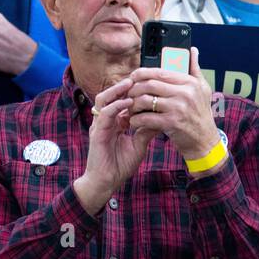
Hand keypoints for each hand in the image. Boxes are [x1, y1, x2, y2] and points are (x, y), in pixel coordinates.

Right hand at [75, 77, 158, 212]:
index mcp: (113, 123)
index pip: (120, 101)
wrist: (106, 182)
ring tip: (130, 83)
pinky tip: (127, 102)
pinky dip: (115, 106)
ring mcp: (99, 125)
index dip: (131, 91)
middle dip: (122, 85)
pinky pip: (105, 114)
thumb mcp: (138, 146)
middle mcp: (104, 121)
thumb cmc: (120, 166)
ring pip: (104, 100)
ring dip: (116, 90)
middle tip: (138, 76)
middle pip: (110, 96)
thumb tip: (160, 120)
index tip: (146, 83)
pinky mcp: (97, 132)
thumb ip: (146, 132)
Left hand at [126, 47, 222, 166]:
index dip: (141, 74)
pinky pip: (145, 118)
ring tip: (130, 107)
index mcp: (190, 83)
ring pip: (144, 100)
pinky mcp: (172, 123)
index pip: (158, 72)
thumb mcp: (202, 89)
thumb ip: (194, 69)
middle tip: (128, 94)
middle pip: (148, 85)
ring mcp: (178, 108)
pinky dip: (136, 119)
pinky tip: (134, 121)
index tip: (133, 78)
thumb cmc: (200, 113)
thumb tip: (193, 50)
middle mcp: (185, 93)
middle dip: (133, 89)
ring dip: (132, 104)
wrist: (205, 141)